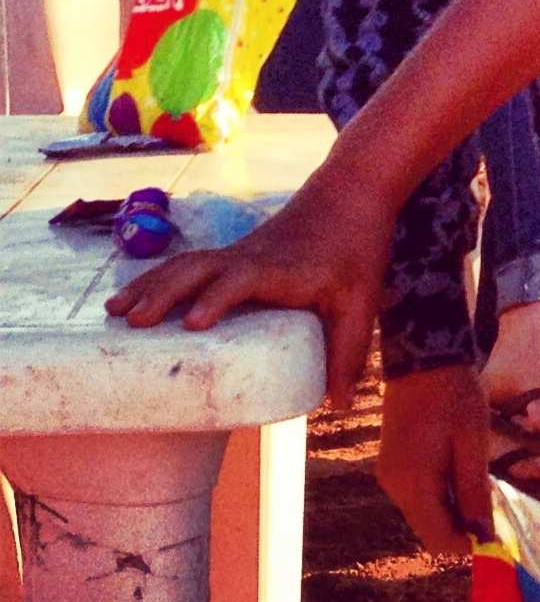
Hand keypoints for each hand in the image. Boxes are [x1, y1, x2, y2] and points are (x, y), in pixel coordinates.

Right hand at [106, 177, 388, 409]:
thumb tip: (337, 408)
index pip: (244, 277)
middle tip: (133, 324)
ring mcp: (238, 253)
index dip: (218, 297)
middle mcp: (251, 257)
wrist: (351, 193)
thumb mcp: (362, 300)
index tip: (192, 322)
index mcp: (282, 267)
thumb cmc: (356, 248)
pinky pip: (187, 264)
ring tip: (115, 314)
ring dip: (151, 285)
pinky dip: (156, 278)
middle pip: (201, 268)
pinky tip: (129, 297)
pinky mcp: (231, 255)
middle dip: (165, 293)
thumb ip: (350, 351)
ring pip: (187, 264)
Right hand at [379, 365, 495, 555]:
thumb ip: (475, 491)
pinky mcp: (392, 464)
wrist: (423, 359)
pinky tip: (463, 478)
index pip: (438, 537)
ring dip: (452, 511)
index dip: (467, 545)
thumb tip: (482, 534)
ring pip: (424, 512)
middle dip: (461, 529)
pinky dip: (441, 496)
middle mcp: (394, 487)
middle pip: (429, 528)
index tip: (497, 539)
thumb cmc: (454, 397)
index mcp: (413, 485)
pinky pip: (418, 494)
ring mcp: (390, 475)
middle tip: (496, 516)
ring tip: (483, 493)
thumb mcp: (473, 444)